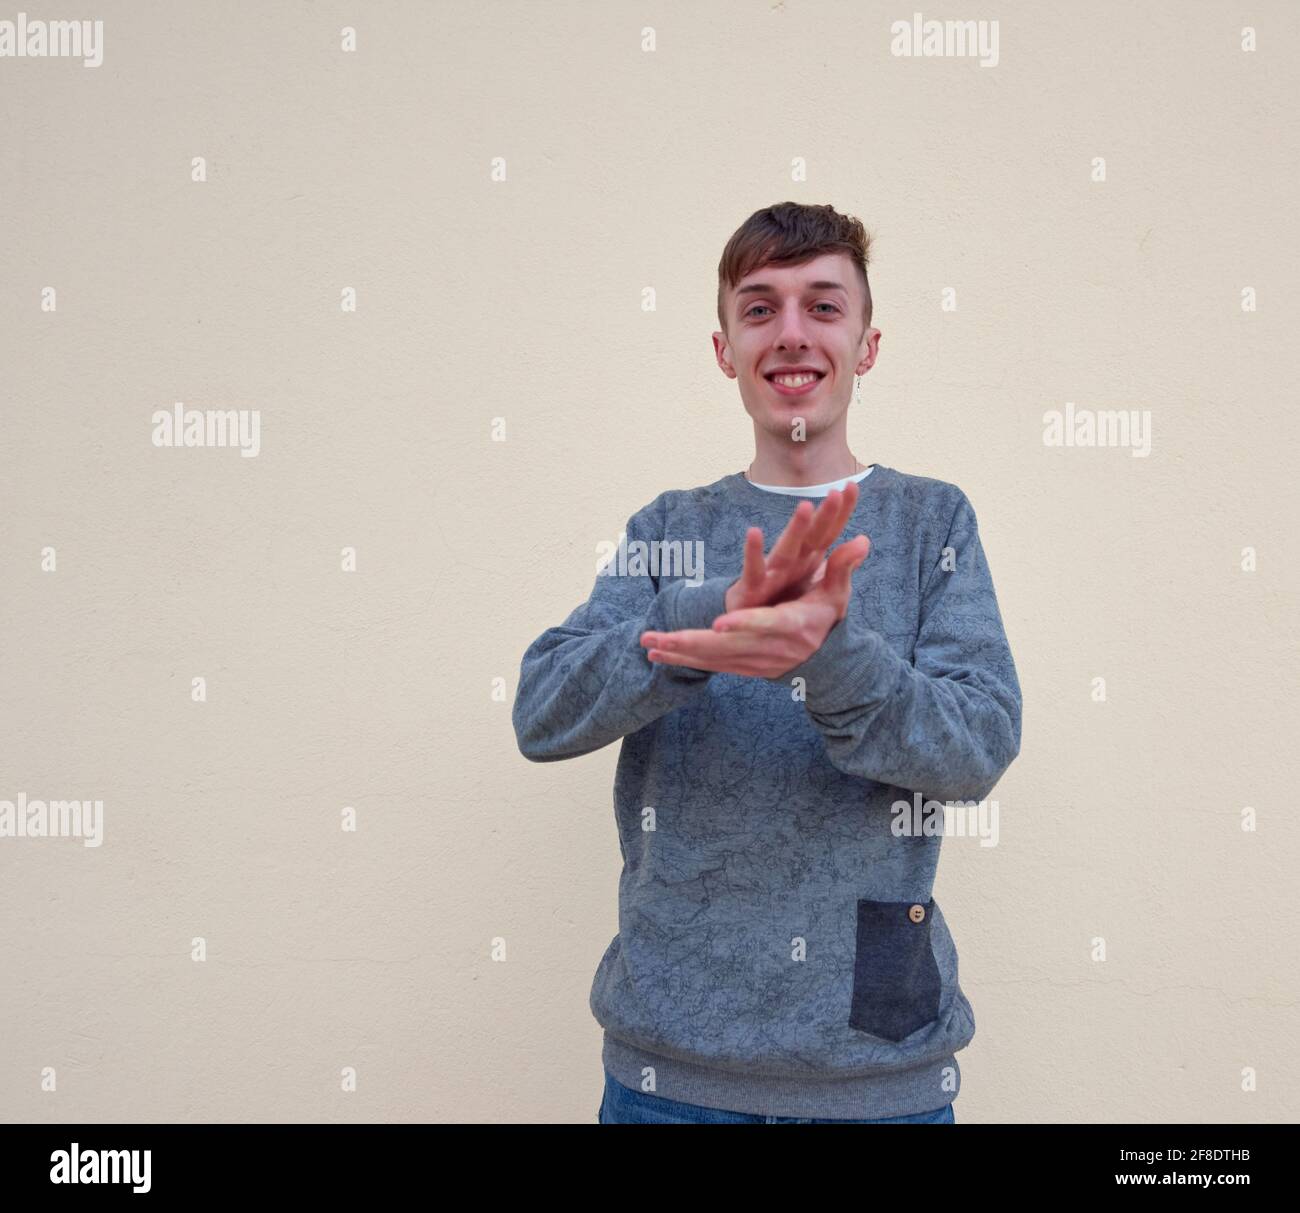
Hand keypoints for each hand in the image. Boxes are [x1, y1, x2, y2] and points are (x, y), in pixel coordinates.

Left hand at [642, 534, 870, 677]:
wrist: (826, 668)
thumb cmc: (828, 621)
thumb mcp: (837, 595)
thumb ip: (844, 567)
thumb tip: (862, 540)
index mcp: (792, 626)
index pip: (767, 625)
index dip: (745, 624)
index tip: (720, 622)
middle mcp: (769, 647)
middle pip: (727, 648)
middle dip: (691, 643)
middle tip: (659, 638)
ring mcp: (753, 661)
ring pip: (711, 659)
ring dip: (678, 652)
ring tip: (649, 645)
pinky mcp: (742, 668)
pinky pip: (708, 665)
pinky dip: (683, 660)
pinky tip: (658, 656)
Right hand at [724, 480, 861, 613]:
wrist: (752, 626)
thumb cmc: (787, 603)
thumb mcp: (825, 593)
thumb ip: (842, 568)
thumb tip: (864, 539)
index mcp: (810, 559)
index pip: (829, 533)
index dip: (841, 512)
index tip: (852, 486)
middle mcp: (792, 561)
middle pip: (811, 537)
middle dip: (824, 516)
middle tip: (835, 493)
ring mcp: (772, 572)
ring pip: (786, 548)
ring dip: (795, 528)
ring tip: (806, 507)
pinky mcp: (752, 588)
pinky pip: (754, 570)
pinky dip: (753, 552)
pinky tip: (754, 532)